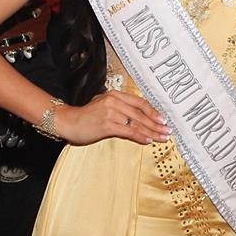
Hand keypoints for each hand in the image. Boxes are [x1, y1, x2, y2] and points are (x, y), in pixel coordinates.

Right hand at [55, 91, 170, 145]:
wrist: (68, 121)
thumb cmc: (86, 116)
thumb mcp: (103, 106)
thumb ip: (120, 109)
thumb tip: (138, 119)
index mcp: (115, 95)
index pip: (140, 103)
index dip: (153, 112)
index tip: (163, 120)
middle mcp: (114, 101)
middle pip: (141, 113)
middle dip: (156, 124)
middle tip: (167, 131)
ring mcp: (111, 112)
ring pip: (137, 123)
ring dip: (152, 132)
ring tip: (162, 137)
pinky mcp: (107, 124)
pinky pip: (128, 131)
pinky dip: (140, 136)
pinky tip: (148, 140)